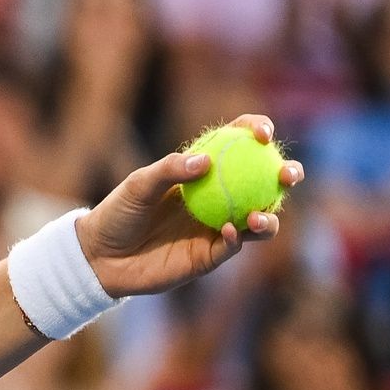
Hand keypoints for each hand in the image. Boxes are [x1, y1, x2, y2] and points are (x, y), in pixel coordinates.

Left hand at [74, 114, 303, 297]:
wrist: (101, 257)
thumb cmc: (118, 212)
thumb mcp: (138, 185)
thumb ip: (169, 170)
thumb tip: (205, 160)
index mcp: (204, 171)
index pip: (239, 144)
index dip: (258, 133)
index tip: (263, 134)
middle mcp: (219, 197)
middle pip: (265, 183)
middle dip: (286, 174)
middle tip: (287, 174)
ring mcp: (218, 226)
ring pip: (260, 220)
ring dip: (269, 217)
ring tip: (257, 216)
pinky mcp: (210, 256)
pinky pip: (233, 246)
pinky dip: (235, 238)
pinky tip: (227, 231)